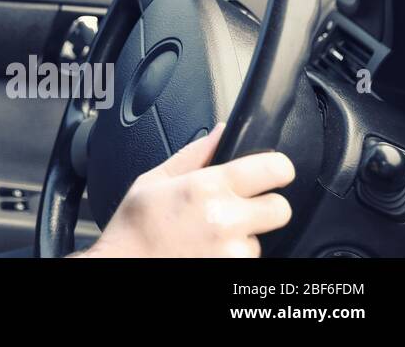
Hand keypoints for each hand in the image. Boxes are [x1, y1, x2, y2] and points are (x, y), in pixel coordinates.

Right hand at [77, 123, 295, 257]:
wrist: (124, 267)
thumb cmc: (134, 228)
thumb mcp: (154, 180)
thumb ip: (195, 154)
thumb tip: (221, 132)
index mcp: (206, 187)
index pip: (274, 169)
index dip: (276, 168)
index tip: (270, 171)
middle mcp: (225, 220)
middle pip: (280, 208)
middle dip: (264, 205)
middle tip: (238, 207)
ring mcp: (232, 252)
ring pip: (262, 237)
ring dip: (243, 234)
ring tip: (208, 234)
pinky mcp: (234, 273)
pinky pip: (247, 258)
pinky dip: (233, 255)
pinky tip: (207, 250)